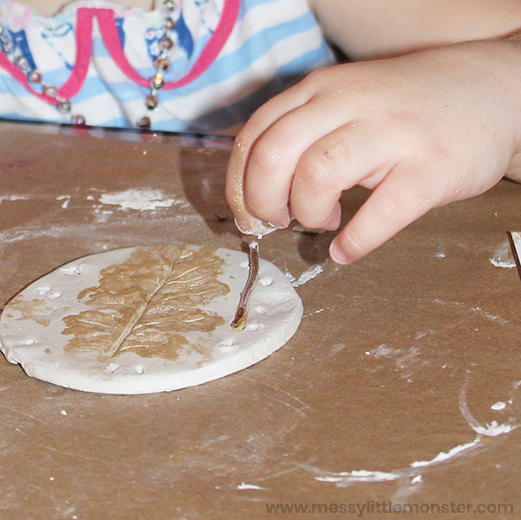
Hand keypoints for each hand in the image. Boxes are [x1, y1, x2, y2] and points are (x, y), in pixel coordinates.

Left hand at [226, 40, 520, 263]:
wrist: (492, 88)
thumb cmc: (403, 108)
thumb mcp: (343, 100)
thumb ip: (299, 130)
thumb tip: (252, 190)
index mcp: (319, 91)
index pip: (253, 137)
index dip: (239, 185)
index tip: (248, 214)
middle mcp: (349, 103)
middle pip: (273, 155)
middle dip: (262, 201)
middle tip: (280, 220)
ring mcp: (392, 133)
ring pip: (317, 173)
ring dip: (305, 211)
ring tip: (320, 220)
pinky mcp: (431, 168)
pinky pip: (381, 212)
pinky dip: (356, 240)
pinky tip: (347, 249)